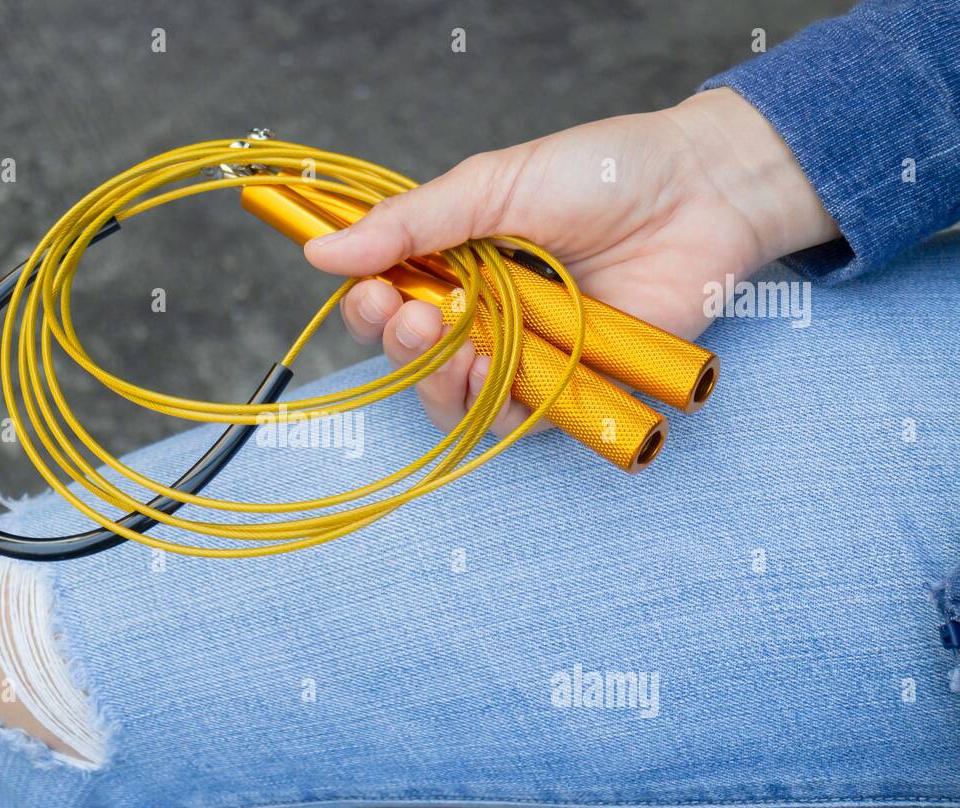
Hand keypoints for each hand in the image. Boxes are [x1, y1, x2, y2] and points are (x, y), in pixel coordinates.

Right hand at [304, 88, 839, 434]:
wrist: (701, 191)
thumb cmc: (601, 174)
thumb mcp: (493, 185)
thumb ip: (412, 224)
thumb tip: (321, 251)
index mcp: (456, 261)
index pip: (388, 302)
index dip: (368, 307)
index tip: (371, 292)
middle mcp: (483, 313)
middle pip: (413, 358)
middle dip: (398, 345)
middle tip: (416, 315)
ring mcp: (523, 353)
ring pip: (453, 397)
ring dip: (435, 379)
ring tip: (449, 342)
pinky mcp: (566, 385)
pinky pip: (512, 418)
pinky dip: (490, 403)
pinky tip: (489, 370)